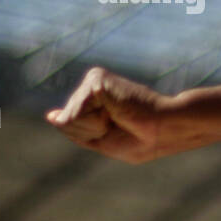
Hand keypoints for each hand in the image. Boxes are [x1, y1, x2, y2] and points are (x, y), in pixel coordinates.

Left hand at [45, 66, 194, 163]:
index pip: (68, 124)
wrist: (168, 127)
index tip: (119, 129)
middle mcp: (91, 89)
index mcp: (94, 104)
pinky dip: (95, 123)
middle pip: (65, 123)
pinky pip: (76, 115)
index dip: (85, 132)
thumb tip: (52, 117)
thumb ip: (77, 128)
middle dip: (90, 133)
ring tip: (122, 120)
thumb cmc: (144, 138)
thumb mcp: (104, 140)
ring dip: (94, 129)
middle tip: (122, 127)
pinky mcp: (96, 80)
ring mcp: (93, 83)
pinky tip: (118, 113)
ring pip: (69, 120)